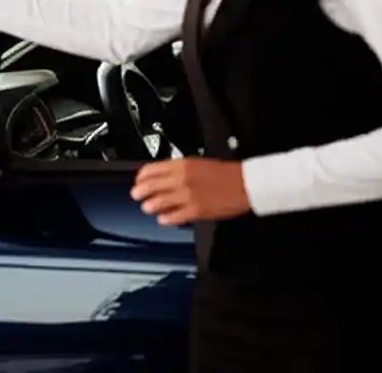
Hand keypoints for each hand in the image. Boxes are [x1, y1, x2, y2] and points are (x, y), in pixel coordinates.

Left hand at [130, 159, 250, 225]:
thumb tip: (161, 176)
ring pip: (158, 202)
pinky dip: (165, 218)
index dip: (141, 177)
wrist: (245, 184)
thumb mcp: (197, 163)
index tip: (138, 180)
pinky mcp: (195, 210)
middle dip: (139, 192)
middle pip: (150, 186)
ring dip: (150, 206)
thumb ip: (178, 169)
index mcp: (182, 165)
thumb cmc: (225, 173)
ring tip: (148, 207)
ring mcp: (188, 196)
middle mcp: (182, 179)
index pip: (150, 169)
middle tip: (136, 195)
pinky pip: (173, 216)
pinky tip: (163, 219)